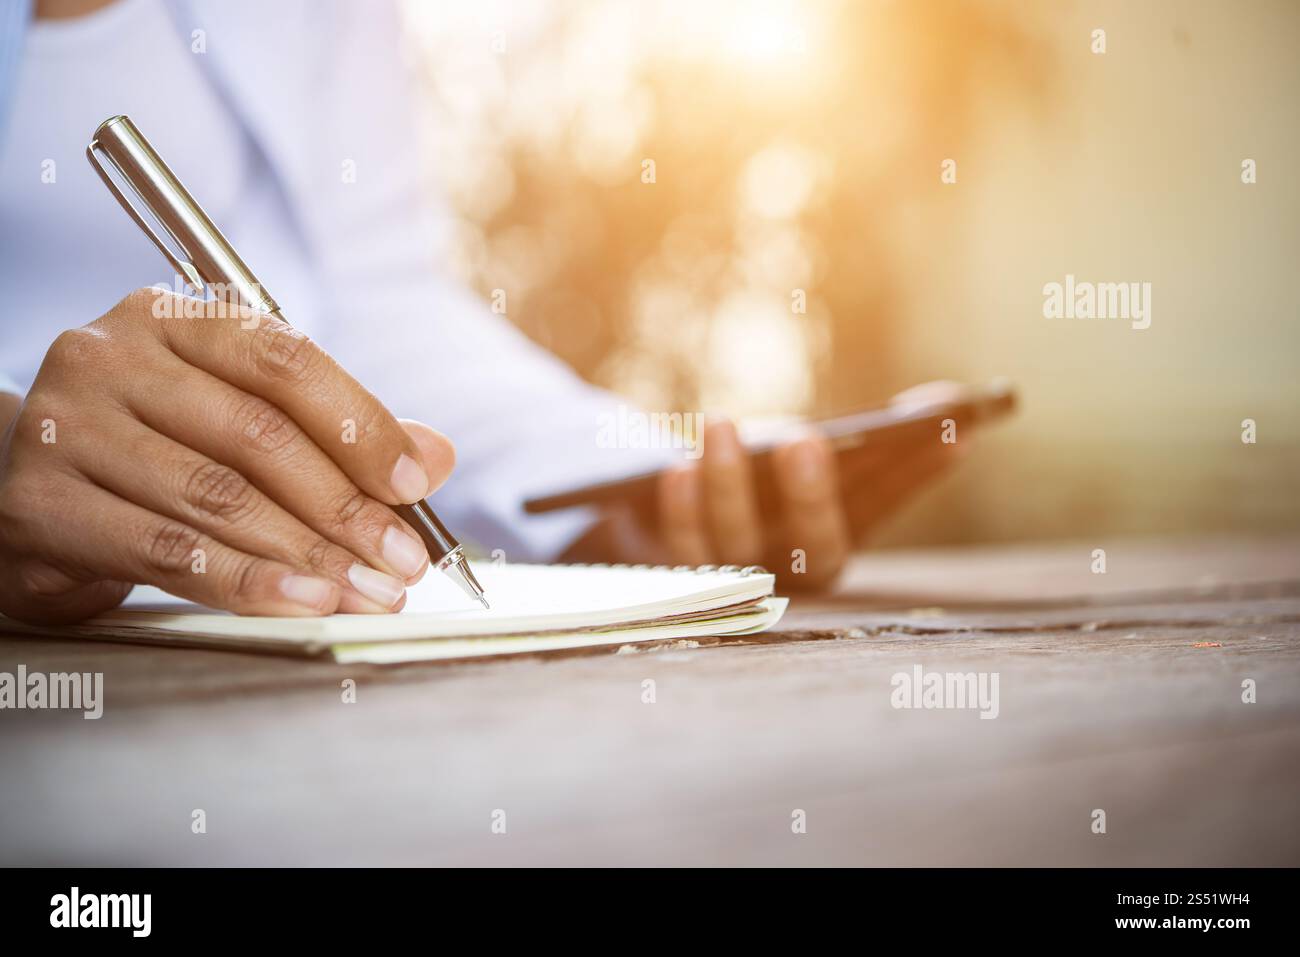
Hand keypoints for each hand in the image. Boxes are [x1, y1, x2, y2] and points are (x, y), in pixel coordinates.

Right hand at [0, 289, 453, 623]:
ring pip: (217, 496)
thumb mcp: (239, 422)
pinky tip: (303, 602)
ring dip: (309, 555)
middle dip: (347, 508)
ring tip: (368, 590)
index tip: (416, 484)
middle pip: (257, 434)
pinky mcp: (40, 502)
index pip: (284, 360)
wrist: (31, 496)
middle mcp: (112, 357)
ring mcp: (67, 426)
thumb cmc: (152, 451)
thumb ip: (335, 432)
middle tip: (403, 561)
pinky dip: (247, 583)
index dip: (360, 425)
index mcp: (172, 319)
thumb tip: (435, 455)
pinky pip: (167, 550)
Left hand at [563, 382, 970, 589]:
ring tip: (719, 422)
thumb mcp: (805, 460)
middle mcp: (789, 574)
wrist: (661, 527)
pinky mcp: (674, 577)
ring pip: (732, 547)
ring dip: (726, 486)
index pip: (884, 505)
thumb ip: (870, 440)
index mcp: (832, 542)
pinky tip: (676, 467)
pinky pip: (679, 551)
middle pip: (810, 549)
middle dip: (811, 495)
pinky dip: (679, 512)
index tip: (950, 432)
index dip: (915, 473)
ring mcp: (733, 579)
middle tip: (803, 439)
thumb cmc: (757, 483)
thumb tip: (946, 399)